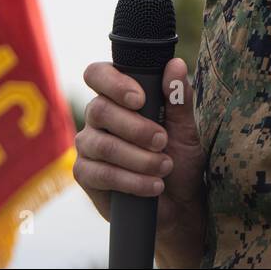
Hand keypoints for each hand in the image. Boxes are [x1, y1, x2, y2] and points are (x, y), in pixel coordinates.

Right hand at [73, 57, 206, 265]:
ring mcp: (88, 145)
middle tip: (162, 142)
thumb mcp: (185, 128)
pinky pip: (100, 173)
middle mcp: (97, 117)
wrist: (179, 205)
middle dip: (136, 128)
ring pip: (102, 144)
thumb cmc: (180, 159)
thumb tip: (175, 65)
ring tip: (164, 167)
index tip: (140, 99)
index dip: (114, 83)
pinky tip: (153, 186)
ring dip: (139, 158)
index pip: (97, 74)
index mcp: (117, 96)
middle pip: (99, 109)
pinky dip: (131, 180)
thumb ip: (178, 97)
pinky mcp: (85, 174)